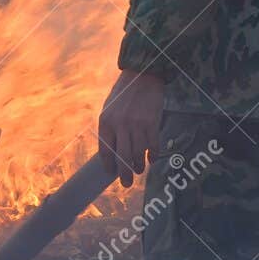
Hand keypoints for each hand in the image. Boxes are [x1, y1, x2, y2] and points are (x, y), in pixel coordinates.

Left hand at [97, 69, 164, 187]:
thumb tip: (112, 152)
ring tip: (139, 169)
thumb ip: (110, 129)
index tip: (111, 172)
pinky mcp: (152, 124)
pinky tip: (152, 159)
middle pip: (122, 157)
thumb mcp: (109, 109)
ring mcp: (136, 125)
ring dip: (139, 166)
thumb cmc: (124, 94)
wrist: (142, 75)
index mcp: (106, 122)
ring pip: (138, 154)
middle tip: (127, 184)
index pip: (105, 150)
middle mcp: (120, 125)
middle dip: (124, 174)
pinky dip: (153, 156)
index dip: (108, 165)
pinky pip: (152, 147)